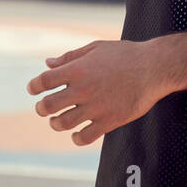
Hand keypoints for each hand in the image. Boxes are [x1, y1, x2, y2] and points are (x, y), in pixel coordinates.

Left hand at [26, 39, 167, 145]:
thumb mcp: (95, 48)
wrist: (153, 68)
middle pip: (49, 105)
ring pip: (63, 123)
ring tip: (56, 121)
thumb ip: (70, 57)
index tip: (33, 89)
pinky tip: (76, 133)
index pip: (44, 80)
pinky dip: (76, 138)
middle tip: (43, 108)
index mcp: (78, 69)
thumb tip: (48, 63)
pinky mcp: (109, 121)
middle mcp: (83, 89)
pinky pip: (85, 137)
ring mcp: (96, 107)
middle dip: (41, 108)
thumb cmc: (124, 55)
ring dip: (55, 123)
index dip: (34, 86)